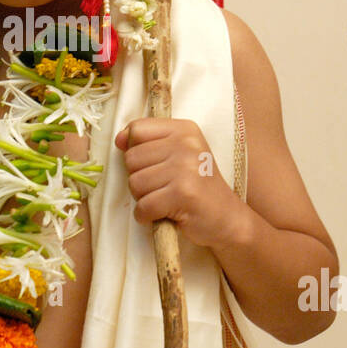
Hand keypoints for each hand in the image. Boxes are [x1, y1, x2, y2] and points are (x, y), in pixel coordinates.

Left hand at [114, 117, 245, 250]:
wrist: (227, 218)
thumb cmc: (198, 186)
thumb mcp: (180, 154)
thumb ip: (149, 142)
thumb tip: (119, 139)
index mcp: (185, 129)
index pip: (137, 129)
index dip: (134, 150)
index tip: (150, 164)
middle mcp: (186, 144)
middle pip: (132, 158)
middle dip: (140, 179)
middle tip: (163, 188)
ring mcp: (185, 168)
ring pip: (135, 183)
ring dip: (144, 199)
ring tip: (165, 200)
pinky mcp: (183, 194)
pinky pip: (143, 206)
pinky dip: (146, 216)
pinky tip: (163, 215)